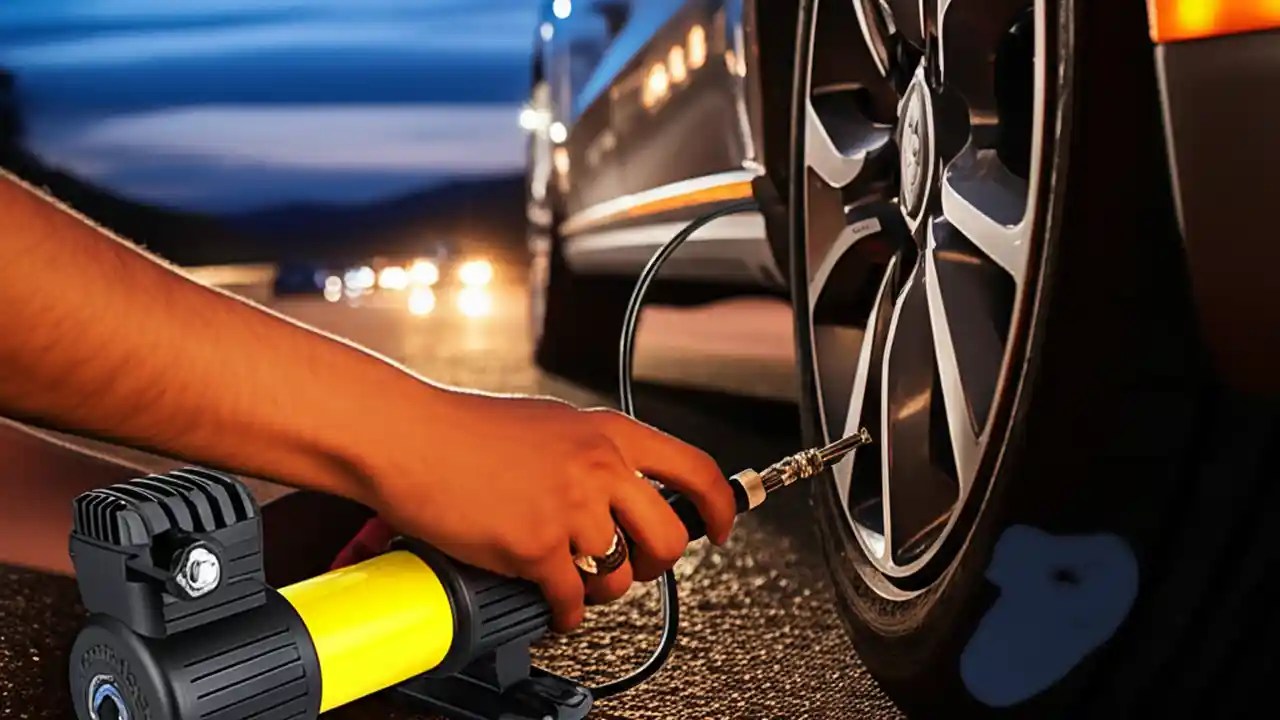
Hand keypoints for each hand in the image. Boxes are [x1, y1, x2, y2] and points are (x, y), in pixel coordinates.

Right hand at [354, 392, 735, 631]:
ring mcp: (569, 508)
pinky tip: (551, 605)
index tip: (721, 528)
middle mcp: (599, 467)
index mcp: (609, 432)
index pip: (695, 469)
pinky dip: (564, 614)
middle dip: (655, 566)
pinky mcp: (535, 547)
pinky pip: (571, 602)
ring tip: (572, 580)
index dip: (719, 507)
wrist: (407, 438)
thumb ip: (595, 454)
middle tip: (634, 568)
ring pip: (618, 578)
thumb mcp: (551, 424)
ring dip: (599, 591)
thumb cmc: (465, 430)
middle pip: (669, 539)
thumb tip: (628, 492)